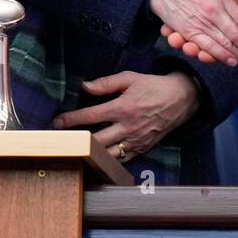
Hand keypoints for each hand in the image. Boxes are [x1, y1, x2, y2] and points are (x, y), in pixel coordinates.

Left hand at [51, 70, 198, 160]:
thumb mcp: (130, 78)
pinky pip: (122, 159)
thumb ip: (106, 83)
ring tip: (77, 148)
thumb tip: (84, 87)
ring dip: (91, 151)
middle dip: (75, 140)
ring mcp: (136, 140)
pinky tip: (98, 155)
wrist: (181, 99)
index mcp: (123, 107)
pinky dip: (108, 159)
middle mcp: (128, 126)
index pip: (90, 116)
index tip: (57, 123)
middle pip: (95, 140)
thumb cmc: (153, 86)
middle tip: (61, 140)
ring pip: (107, 153)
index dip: (71, 120)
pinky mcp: (143, 148)